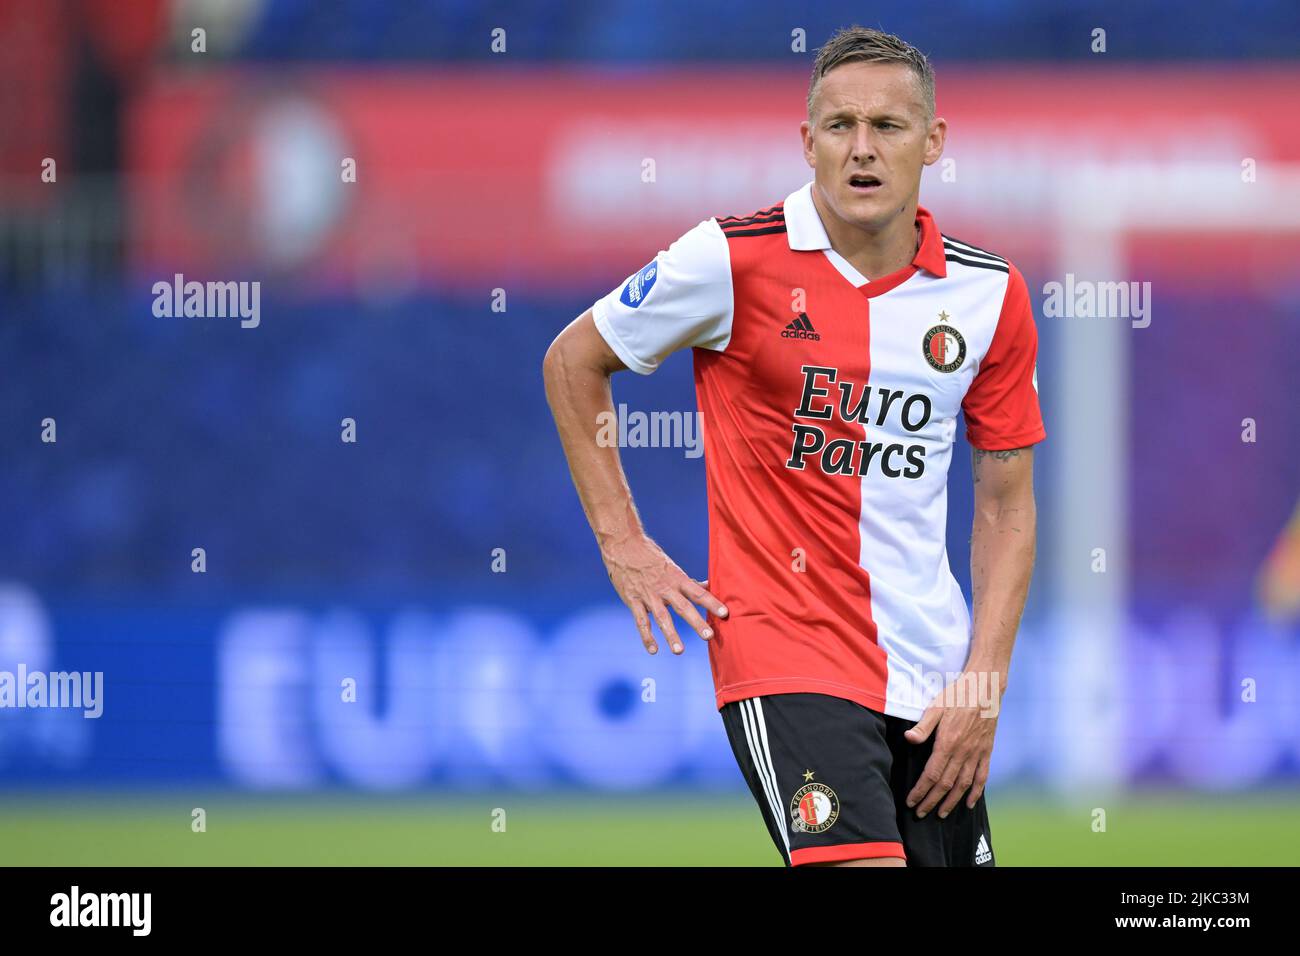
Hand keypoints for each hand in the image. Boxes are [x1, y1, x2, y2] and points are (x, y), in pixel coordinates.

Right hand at [601, 534, 726, 654]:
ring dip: (671, 634)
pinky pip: (641, 621)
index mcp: (677, 578)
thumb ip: (689, 581)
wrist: (623, 545)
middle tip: (709, 636)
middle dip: (696, 622)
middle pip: (683, 607)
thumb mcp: (671, 567)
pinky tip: (653, 650)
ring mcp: (648, 595)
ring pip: (662, 617)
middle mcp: (665, 588)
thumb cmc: (650, 555)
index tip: (725, 613)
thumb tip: (708, 585)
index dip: (712, 602)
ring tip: (679, 650)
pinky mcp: (633, 600)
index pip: (698, 592)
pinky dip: (647, 637)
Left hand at [902, 670, 1002, 818]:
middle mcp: (963, 752)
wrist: (985, 688)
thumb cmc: (957, 695)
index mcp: (947, 743)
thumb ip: (923, 726)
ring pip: (963, 785)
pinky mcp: (986, 751)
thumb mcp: (936, 706)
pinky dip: (976, 792)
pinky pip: (982, 777)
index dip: (921, 791)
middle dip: (932, 801)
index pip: (931, 775)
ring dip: (951, 801)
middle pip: (945, 784)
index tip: (912, 802)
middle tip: (921, 814)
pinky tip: (969, 803)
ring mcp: (976, 753)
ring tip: (941, 813)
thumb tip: (909, 739)